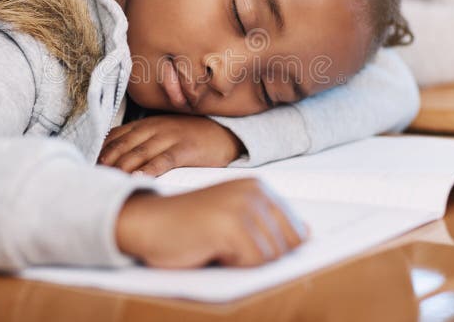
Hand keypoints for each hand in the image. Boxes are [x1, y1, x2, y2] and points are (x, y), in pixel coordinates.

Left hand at [98, 114, 246, 175]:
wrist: (226, 133)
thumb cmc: (192, 137)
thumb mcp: (165, 134)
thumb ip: (143, 142)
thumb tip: (119, 161)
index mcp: (148, 124)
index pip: (117, 135)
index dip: (102, 150)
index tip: (90, 166)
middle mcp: (156, 127)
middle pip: (124, 144)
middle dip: (107, 161)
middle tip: (94, 178)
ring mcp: (171, 137)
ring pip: (139, 152)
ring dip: (121, 167)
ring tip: (109, 180)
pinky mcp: (186, 149)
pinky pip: (164, 159)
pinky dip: (149, 169)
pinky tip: (138, 178)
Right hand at [116, 178, 309, 267]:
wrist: (146, 221)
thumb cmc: (188, 226)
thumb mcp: (233, 218)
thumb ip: (268, 223)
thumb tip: (306, 234)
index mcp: (259, 188)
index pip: (296, 230)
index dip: (276, 249)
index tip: (247, 248)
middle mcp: (255, 192)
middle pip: (286, 246)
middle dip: (259, 258)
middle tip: (225, 247)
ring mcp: (244, 207)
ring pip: (271, 257)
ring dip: (244, 262)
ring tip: (217, 246)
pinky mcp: (232, 225)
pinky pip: (254, 262)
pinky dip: (233, 266)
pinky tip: (210, 250)